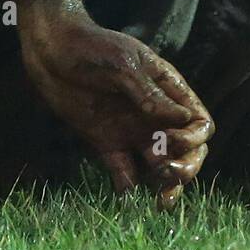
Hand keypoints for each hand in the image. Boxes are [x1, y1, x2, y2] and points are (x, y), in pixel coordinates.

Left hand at [20, 13, 213, 208]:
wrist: (52, 49)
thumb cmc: (92, 47)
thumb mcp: (124, 65)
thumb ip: (150, 95)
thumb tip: (184, 119)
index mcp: (167, 90)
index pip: (198, 121)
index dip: (194, 138)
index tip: (171, 140)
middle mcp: (154, 113)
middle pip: (186, 149)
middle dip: (186, 167)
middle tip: (168, 175)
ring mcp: (132, 129)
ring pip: (160, 165)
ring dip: (165, 184)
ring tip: (159, 202)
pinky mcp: (107, 142)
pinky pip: (125, 171)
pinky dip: (129, 186)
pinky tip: (126, 194)